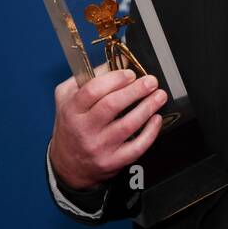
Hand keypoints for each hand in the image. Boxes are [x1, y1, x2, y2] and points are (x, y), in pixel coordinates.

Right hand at [49, 66, 166, 189]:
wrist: (68, 165)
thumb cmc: (71, 126)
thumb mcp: (67, 99)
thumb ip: (87, 78)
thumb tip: (115, 63)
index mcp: (72, 111)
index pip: (92, 91)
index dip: (114, 79)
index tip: (130, 74)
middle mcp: (84, 129)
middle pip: (111, 106)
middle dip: (135, 90)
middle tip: (151, 81)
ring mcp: (99, 147)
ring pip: (127, 125)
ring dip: (147, 107)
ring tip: (159, 96)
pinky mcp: (112, 161)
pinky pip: (136, 147)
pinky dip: (150, 132)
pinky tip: (155, 119)